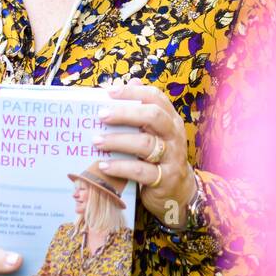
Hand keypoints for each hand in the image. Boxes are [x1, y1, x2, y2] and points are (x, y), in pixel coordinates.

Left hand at [94, 79, 196, 228]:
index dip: (133, 91)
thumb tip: (120, 84)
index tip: (109, 92)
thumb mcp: (153, 133)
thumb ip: (139, 111)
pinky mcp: (165, 179)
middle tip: (101, 115)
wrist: (178, 191)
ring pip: (145, 143)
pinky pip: (141, 171)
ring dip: (118, 141)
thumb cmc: (159, 157)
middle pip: (153, 116)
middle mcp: (174, 134)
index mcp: (170, 119)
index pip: (155, 97)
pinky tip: (104, 165)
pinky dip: (121, 167)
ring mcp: (172, 157)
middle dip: (125, 113)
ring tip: (96, 141)